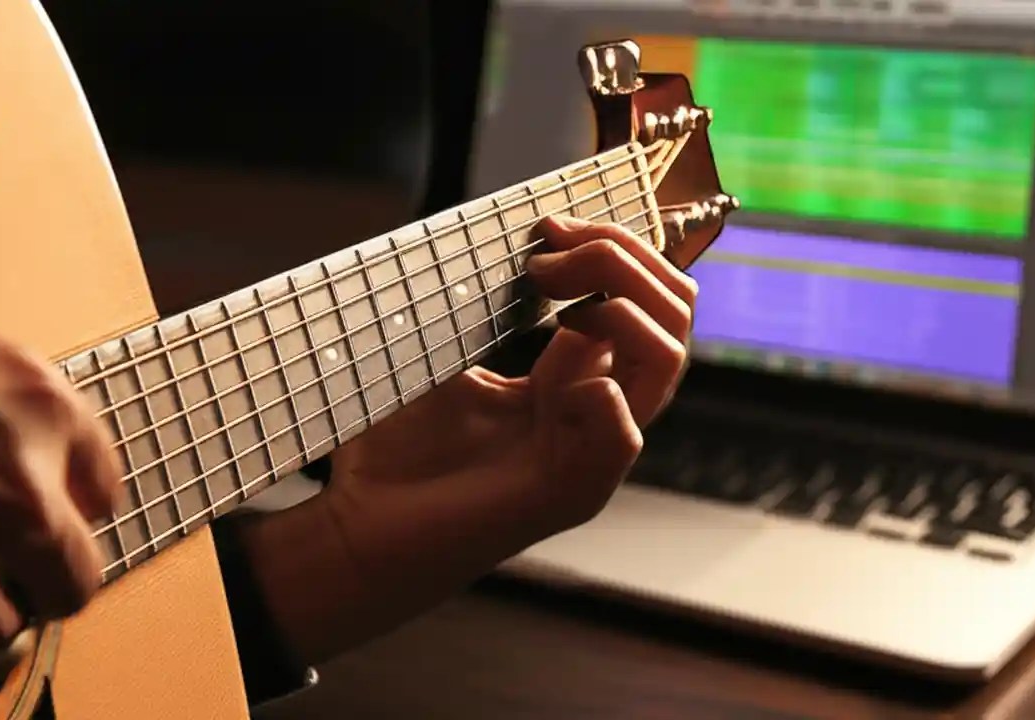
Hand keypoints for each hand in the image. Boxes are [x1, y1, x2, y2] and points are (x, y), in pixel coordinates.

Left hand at [255, 215, 695, 660]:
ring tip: (556, 299)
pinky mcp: (571, 494)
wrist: (361, 531)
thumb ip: (490, 309)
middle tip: (550, 254)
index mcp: (573, 379)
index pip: (645, 297)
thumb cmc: (396, 451)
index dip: (612, 245)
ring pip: (668, 361)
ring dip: (621, 307)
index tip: (547, 227)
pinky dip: (597, 395)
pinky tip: (548, 392)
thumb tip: (522, 244)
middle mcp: (596, 412)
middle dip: (624, 258)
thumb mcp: (445, 357)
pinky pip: (623, 436)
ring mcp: (591, 454)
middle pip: (672, 315)